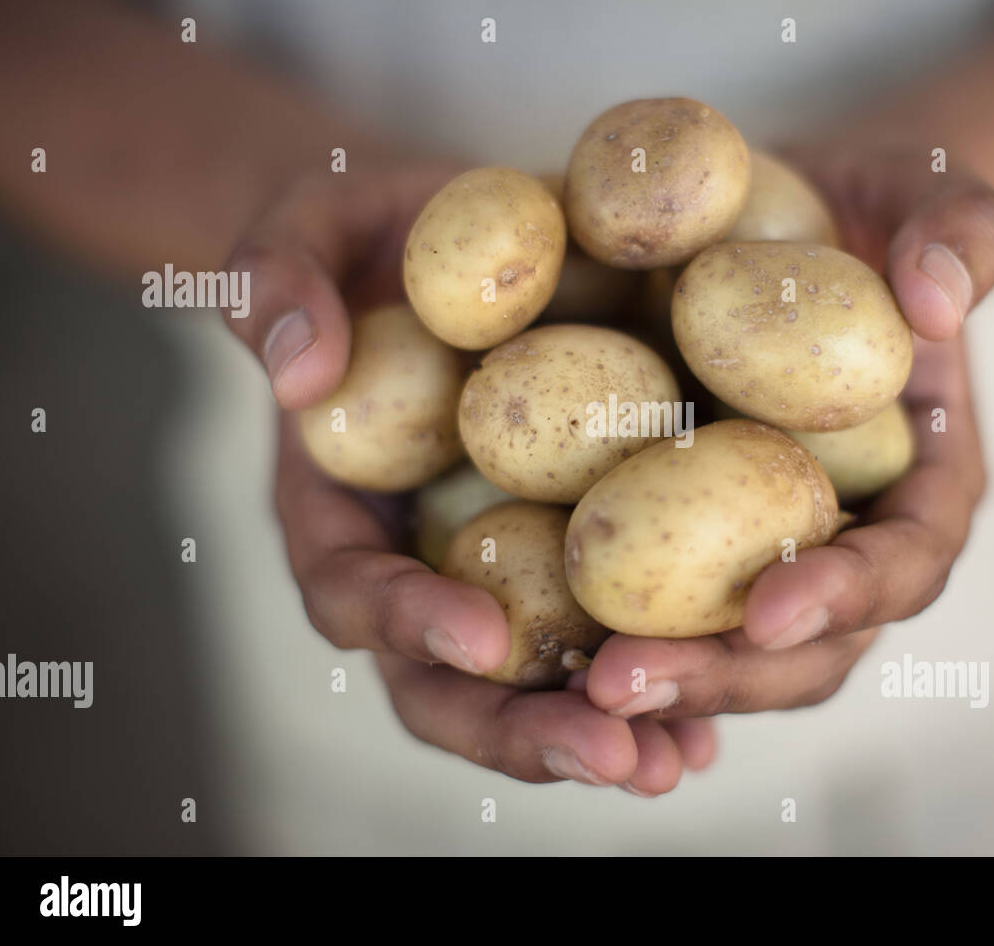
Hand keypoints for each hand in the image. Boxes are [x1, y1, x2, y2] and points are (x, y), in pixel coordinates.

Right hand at [223, 167, 717, 793]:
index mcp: (341, 514)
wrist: (450, 245)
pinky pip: (611, 633)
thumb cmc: (368, 240)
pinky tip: (716, 721)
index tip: (485, 637)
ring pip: (540, 682)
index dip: (409, 622)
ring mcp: (502, 570)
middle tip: (609, 754)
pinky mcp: (578, 554)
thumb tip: (297, 367)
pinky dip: (657, 682)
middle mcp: (420, 566)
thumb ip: (277, 280)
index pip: (353, 590)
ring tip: (675, 765)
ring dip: (605, 733)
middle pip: (450, 682)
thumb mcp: (307, 229)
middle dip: (522, 729)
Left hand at [576, 143, 993, 718]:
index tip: (767, 609)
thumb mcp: (919, 190)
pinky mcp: (687, 542)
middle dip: (724, 675)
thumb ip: (957, 228)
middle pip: (806, 648)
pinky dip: (605, 636)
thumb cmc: (862, 209)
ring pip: (729, 655)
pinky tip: (536, 649)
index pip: (906, 564)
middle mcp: (847, 543)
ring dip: (657, 679)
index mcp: (924, 488)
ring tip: (572, 686)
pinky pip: (654, 605)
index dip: (845, 595)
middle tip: (629, 683)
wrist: (785, 221)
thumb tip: (935, 301)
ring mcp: (763, 554)